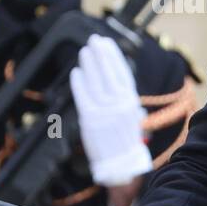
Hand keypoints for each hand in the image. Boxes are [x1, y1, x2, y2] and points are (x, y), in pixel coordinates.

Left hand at [71, 35, 151, 185]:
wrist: (121, 164)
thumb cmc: (124, 139)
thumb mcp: (130, 115)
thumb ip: (123, 97)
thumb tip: (115, 76)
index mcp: (131, 102)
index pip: (122, 73)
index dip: (114, 57)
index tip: (108, 44)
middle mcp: (119, 105)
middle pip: (108, 73)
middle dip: (101, 55)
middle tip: (94, 40)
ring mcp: (105, 111)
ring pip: (96, 82)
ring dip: (89, 65)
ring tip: (84, 52)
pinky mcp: (91, 120)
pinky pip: (84, 96)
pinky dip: (80, 83)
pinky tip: (76, 73)